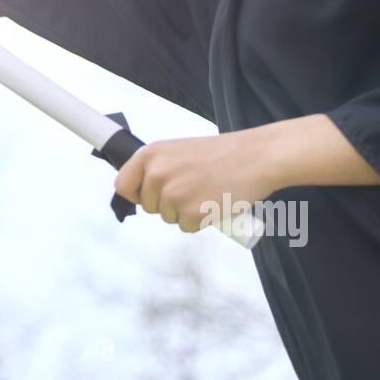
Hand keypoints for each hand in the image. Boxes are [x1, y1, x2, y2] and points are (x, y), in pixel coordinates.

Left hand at [113, 132, 279, 232]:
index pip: (122, 185)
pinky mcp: (190, 213)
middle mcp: (156, 173)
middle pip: (147, 206)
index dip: (135, 195)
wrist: (257, 157)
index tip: (148, 197)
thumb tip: (142, 191)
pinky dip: (200, 222)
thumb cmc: (222, 154)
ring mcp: (172, 194)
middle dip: (167, 205)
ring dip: (185, 213)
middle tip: (193, 189)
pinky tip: (214, 203)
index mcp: (151, 154)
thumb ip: (159, 167)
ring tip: (207, 192)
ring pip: (168, 218)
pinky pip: (187, 227)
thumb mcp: (180, 151)